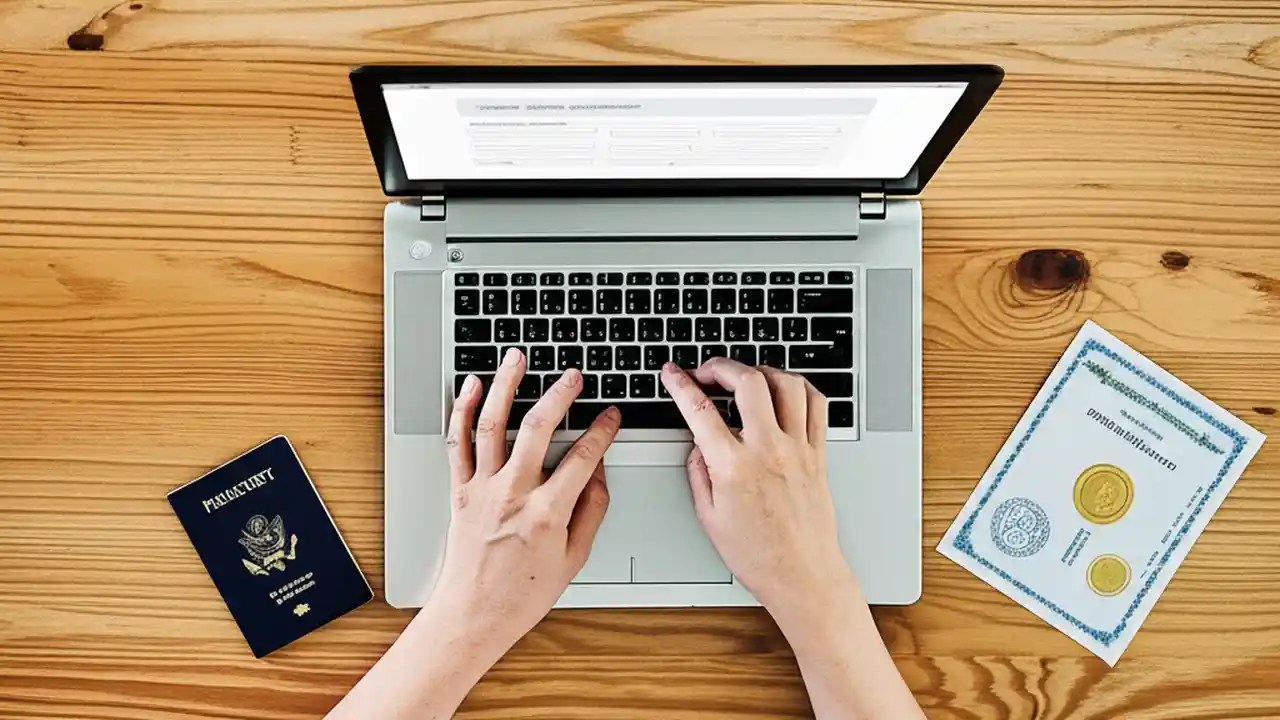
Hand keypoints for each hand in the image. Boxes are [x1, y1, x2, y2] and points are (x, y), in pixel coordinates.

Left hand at [434, 350, 619, 655]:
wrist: (474, 614)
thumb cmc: (523, 594)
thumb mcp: (574, 558)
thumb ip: (591, 510)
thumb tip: (599, 472)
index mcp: (547, 513)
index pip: (583, 458)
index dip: (603, 431)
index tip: (611, 415)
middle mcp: (512, 494)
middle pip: (538, 429)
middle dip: (559, 395)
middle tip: (573, 376)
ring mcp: (482, 489)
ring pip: (493, 425)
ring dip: (506, 386)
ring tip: (517, 358)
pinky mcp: (459, 491)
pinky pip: (458, 443)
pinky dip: (463, 411)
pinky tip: (472, 387)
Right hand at [659, 358, 850, 614]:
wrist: (802, 575)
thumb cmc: (758, 556)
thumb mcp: (709, 517)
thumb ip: (698, 473)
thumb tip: (697, 444)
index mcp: (733, 467)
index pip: (699, 410)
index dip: (680, 384)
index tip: (672, 373)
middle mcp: (768, 450)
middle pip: (748, 381)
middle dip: (722, 366)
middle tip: (708, 371)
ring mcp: (797, 449)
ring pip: (786, 384)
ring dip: (762, 370)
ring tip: (746, 377)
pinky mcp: (819, 454)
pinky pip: (816, 404)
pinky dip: (799, 387)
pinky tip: (784, 390)